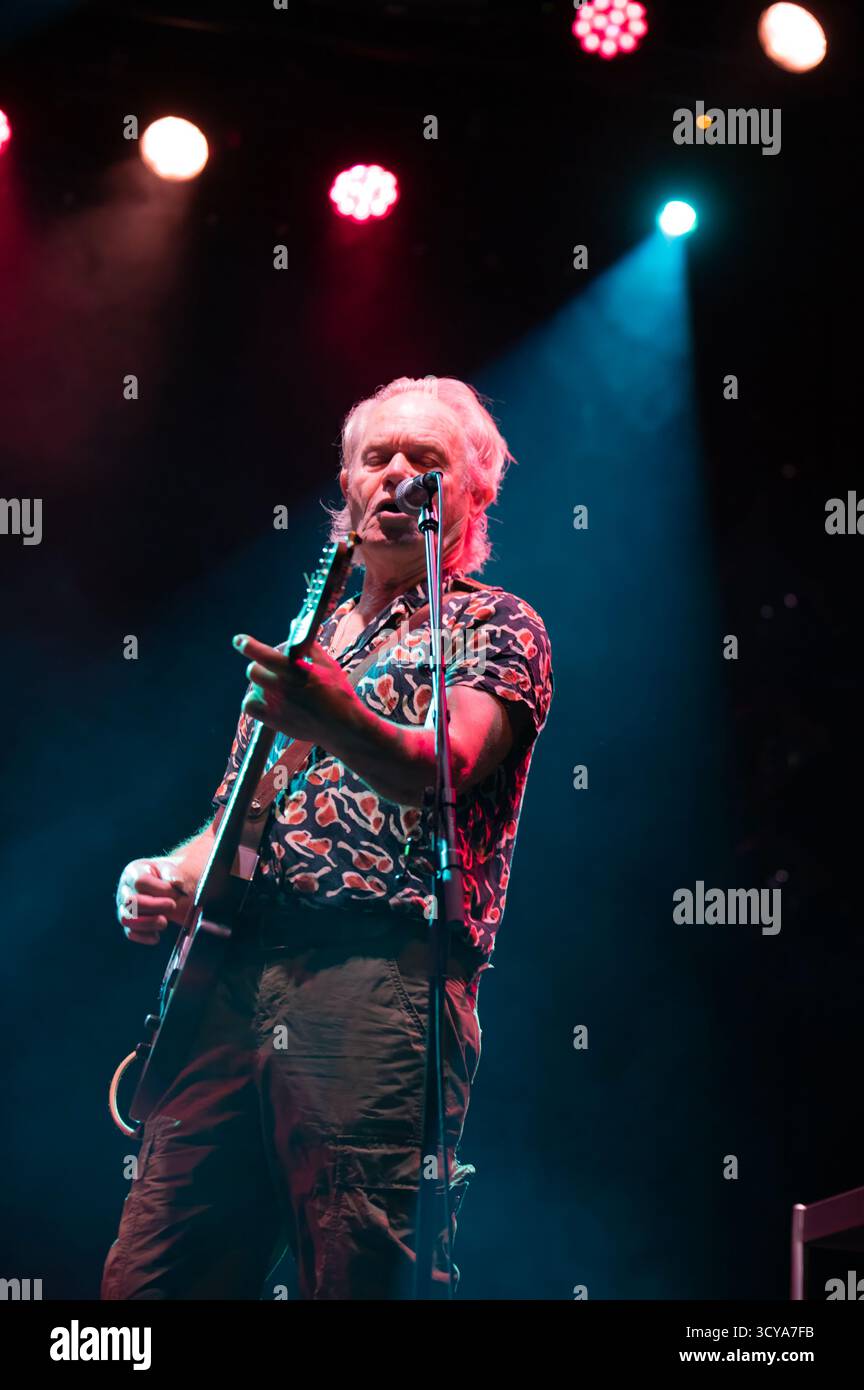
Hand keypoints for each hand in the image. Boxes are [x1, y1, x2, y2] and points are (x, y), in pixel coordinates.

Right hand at [117, 857, 188, 944]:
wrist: (178, 887)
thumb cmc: (175, 877)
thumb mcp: (177, 870)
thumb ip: (176, 875)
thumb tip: (177, 882)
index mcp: (135, 871)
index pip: (140, 881)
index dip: (159, 889)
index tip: (175, 893)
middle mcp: (126, 889)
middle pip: (131, 900)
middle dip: (153, 906)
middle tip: (173, 906)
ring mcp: (125, 907)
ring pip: (126, 918)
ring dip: (147, 923)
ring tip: (164, 922)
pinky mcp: (130, 923)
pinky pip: (130, 933)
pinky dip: (143, 936)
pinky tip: (156, 936)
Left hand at [234, 634, 362, 745]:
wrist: (343, 726)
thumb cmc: (338, 693)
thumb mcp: (327, 665)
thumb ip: (307, 645)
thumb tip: (294, 623)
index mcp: (292, 670)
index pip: (260, 653)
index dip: (246, 645)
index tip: (239, 640)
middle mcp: (280, 687)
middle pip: (253, 671)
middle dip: (261, 667)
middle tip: (274, 671)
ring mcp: (275, 705)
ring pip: (252, 688)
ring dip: (261, 685)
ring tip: (277, 689)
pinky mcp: (274, 721)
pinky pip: (249, 706)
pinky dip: (254, 701)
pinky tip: (266, 700)